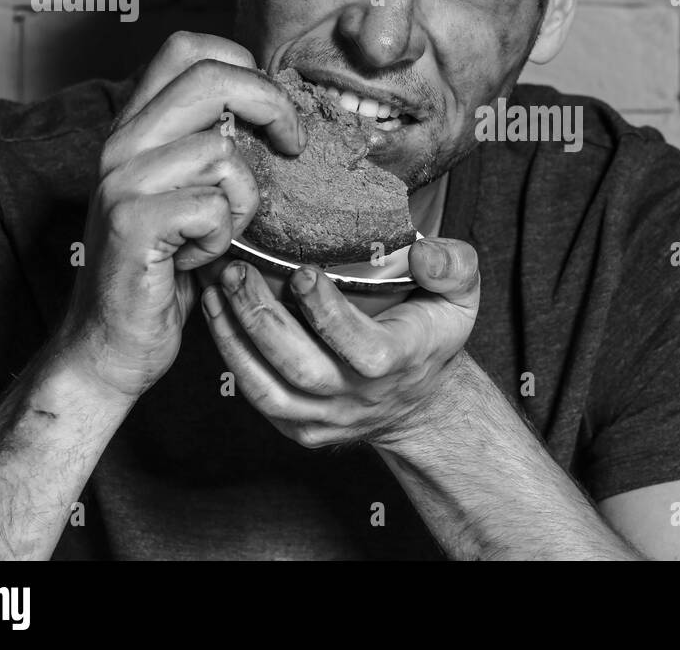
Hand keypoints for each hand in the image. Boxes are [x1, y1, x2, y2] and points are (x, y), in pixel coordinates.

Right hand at [59, 31, 303, 399]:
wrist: (113, 343)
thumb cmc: (166, 268)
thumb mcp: (191, 191)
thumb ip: (216, 143)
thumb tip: (280, 107)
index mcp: (136, 126)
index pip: (188, 47)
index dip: (246, 66)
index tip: (275, 110)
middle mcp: (120, 143)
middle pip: (211, 77)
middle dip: (271, 106)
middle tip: (292, 146)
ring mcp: (121, 181)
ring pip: (223, 152)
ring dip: (243, 201)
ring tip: (217, 232)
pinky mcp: (131, 223)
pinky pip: (213, 205)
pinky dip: (223, 236)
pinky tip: (199, 257)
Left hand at [199, 237, 479, 447]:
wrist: (419, 400)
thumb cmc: (432, 334)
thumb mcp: (462, 295)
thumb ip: (455, 265)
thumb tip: (423, 252)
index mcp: (399, 362)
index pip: (361, 349)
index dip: (328, 312)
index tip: (302, 270)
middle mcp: (359, 399)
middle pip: (301, 369)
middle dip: (262, 318)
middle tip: (236, 272)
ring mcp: (326, 419)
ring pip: (267, 389)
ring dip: (234, 338)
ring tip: (217, 290)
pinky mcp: (300, 427)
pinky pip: (257, 397)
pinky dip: (232, 357)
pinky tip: (218, 316)